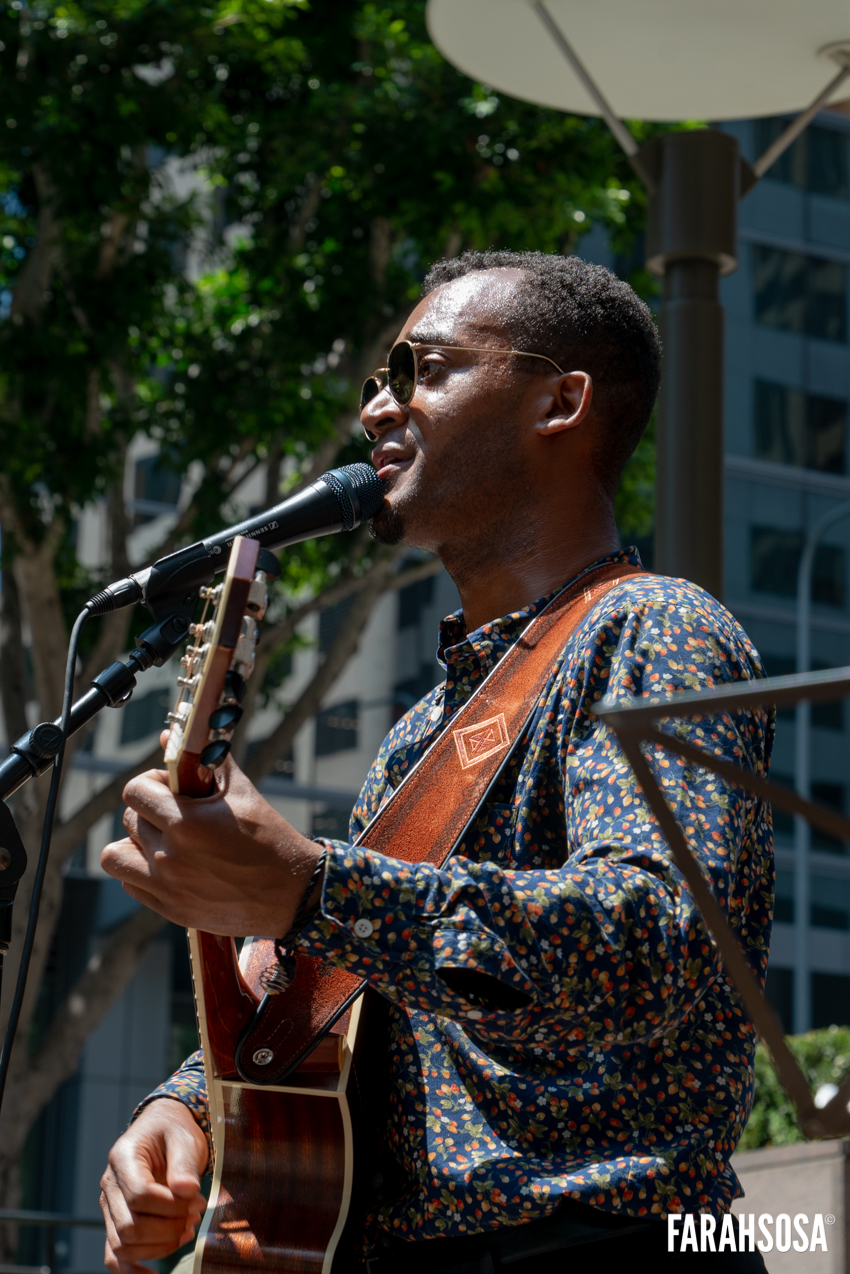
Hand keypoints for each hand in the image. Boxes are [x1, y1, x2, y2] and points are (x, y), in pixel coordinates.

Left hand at [100, 741, 321, 934]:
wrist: (292, 893)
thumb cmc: (270, 837)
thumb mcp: (241, 792)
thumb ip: (203, 761)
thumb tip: (170, 736)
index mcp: (186, 823)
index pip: (135, 791)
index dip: (152, 782)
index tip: (172, 787)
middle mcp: (169, 857)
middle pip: (130, 819)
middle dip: (151, 810)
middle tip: (176, 812)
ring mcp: (167, 887)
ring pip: (116, 856)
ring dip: (134, 843)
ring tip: (161, 840)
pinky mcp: (170, 909)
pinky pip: (130, 883)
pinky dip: (140, 871)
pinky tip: (167, 864)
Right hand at [100, 1098, 207, 1273]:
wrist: (164, 1129)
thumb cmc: (174, 1131)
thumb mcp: (184, 1137)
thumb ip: (184, 1163)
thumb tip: (186, 1191)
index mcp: (122, 1158)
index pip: (140, 1195)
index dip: (170, 1206)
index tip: (197, 1202)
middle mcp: (109, 1185)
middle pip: (130, 1226)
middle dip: (167, 1229)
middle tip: (195, 1217)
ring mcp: (109, 1207)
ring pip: (123, 1246)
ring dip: (158, 1248)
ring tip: (186, 1231)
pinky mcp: (115, 1222)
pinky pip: (114, 1256)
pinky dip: (131, 1271)